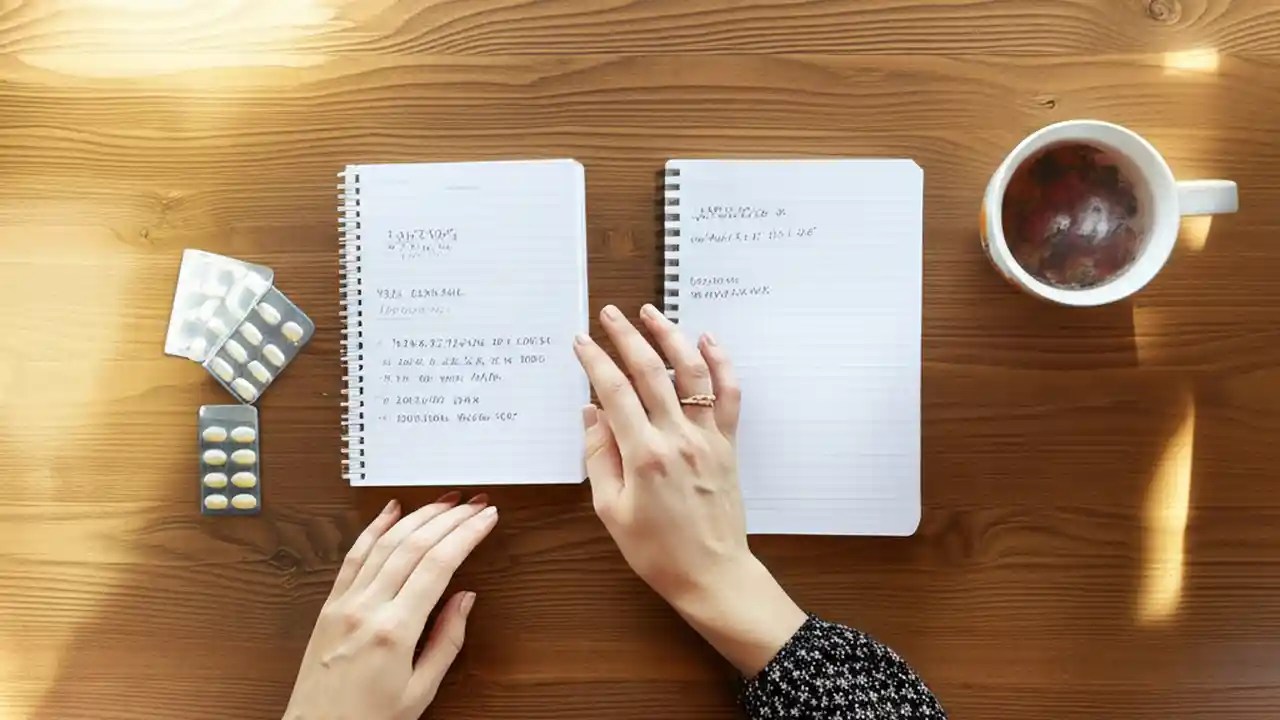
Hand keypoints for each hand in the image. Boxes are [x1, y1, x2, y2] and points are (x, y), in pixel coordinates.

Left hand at [283, 493, 497, 719]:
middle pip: (414, 545)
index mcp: (395, 631)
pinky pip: (354, 556)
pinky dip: (374, 528)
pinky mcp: (330, 605)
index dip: (466, 535)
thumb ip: (447, 640)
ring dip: (418, 516)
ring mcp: (345, 603)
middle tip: (474, 504)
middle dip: (449, 518)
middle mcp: (367, 609)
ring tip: (444, 502)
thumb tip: (465, 598)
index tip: (486, 518)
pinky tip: (391, 511)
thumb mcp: (421, 690)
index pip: (439, 565)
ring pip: (385, 543)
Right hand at [573, 304, 805, 675]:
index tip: (580, 341)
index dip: (595, 360)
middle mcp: (677, 438)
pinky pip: (728, 395)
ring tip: (652, 313)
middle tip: (608, 314)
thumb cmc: (656, 551)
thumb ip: (599, 456)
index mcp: (643, 455)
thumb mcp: (611, 510)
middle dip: (626, 336)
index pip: (614, 392)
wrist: (712, 574)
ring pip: (691, 372)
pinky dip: (720, 363)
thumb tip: (591, 412)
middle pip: (650, 372)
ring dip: (671, 337)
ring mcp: (707, 438)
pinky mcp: (728, 444)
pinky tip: (707, 340)